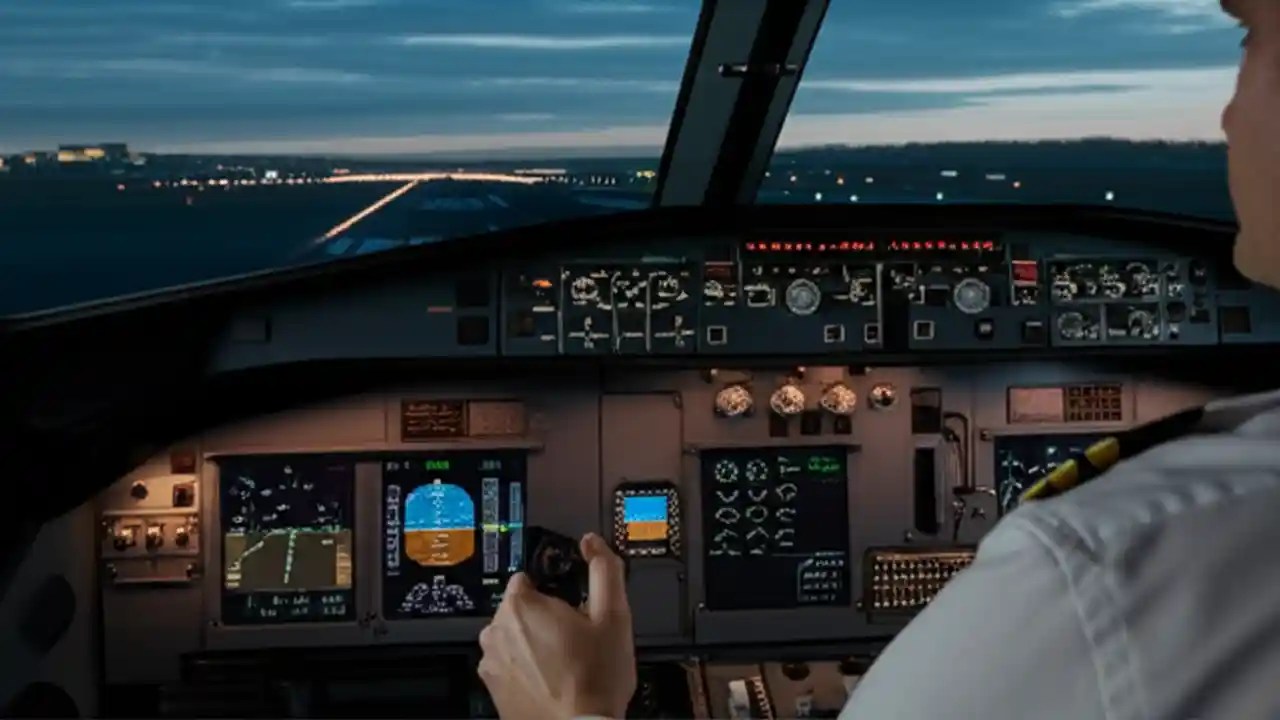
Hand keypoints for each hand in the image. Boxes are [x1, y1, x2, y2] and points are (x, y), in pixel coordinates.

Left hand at [479, 533, 636, 719]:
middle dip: (543, 617)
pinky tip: (551, 679)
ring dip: (532, 643)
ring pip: (513, 636)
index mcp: (521, 604)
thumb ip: (604, 570)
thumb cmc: (594, 681)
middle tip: (575, 638)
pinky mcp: (492, 686)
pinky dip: (524, 667)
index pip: (528, 577)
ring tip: (565, 662)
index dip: (554, 590)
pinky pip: (508, 663)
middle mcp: (496, 630)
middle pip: (519, 608)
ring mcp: (491, 661)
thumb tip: (593, 543)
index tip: (572, 608)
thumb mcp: (614, 616)